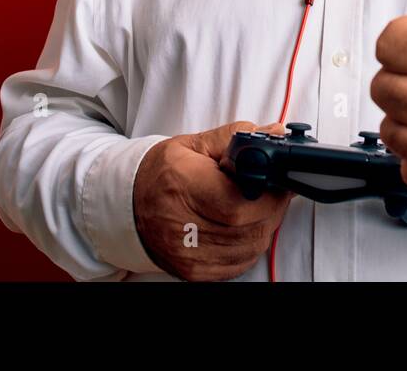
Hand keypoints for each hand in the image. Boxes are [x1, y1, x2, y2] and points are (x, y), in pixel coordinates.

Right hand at [133, 120, 292, 280]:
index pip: (240, 201)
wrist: (130, 206)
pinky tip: (242, 225)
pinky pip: (242, 262)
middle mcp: (182, 228)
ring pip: (253, 246)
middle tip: (270, 188)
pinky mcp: (196, 273)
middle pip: (252, 226)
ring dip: (264, 223)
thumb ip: (237, 137)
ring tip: (255, 203)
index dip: (268, 191)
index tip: (276, 178)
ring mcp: (189, 256)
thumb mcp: (194, 144)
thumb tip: (275, 133)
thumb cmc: (162, 173)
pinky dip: (251, 243)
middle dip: (272, 205)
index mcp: (182, 187)